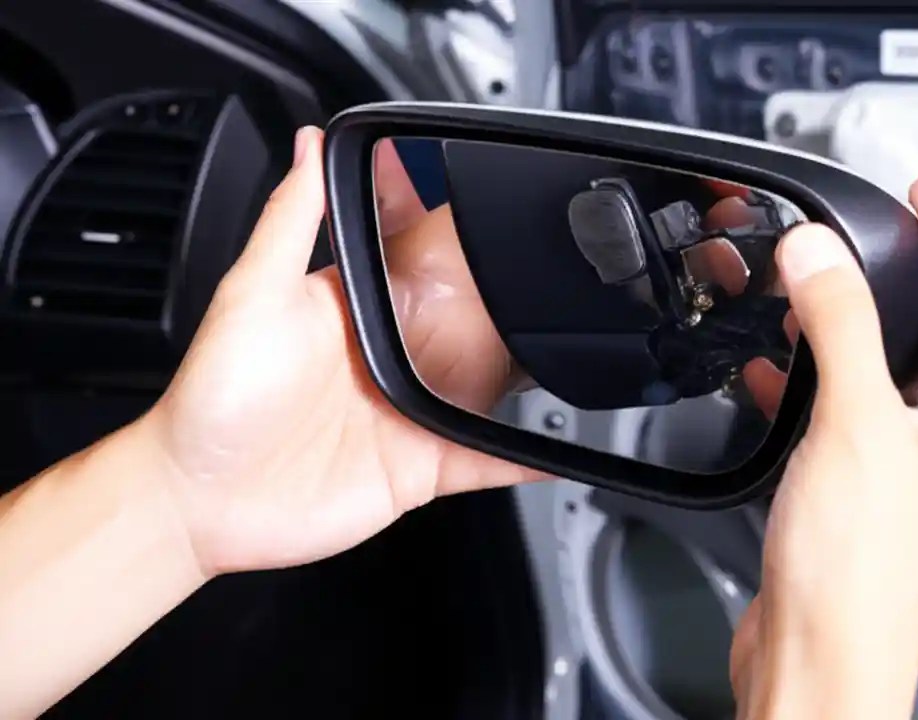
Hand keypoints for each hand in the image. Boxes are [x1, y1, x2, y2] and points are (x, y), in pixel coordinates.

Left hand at [139, 127, 540, 576]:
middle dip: (511, 315)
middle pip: (470, 333)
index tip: (500, 217)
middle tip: (556, 295)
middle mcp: (390, 362)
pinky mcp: (418, 469)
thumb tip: (309, 143)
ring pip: (487, 395)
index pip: (421, 267)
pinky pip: (485, 463)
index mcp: (358, 312)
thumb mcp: (253, 292)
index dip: (459, 244)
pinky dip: (523, 459)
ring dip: (525, 383)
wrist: (200, 499)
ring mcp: (408, 417)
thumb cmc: (213, 398)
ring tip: (570, 360)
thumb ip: (292, 218)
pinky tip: (557, 451)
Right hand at [729, 177, 917, 718]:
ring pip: (894, 377)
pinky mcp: (869, 496)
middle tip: (885, 231)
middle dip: (913, 278)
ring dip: (855, 330)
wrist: (815, 660)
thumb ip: (840, 328)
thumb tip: (820, 257)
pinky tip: (776, 372)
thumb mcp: (855, 426)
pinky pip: (852, 417)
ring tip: (817, 291)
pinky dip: (818, 384)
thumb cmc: (859, 578)